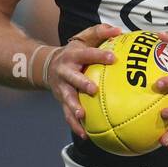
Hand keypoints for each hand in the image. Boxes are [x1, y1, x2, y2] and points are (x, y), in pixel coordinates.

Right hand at [46, 24, 121, 138]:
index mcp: (74, 55)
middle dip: (82, 84)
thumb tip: (119, 31)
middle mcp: (65, 72)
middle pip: (73, 78)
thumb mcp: (84, 38)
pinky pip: (67, 115)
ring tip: (82, 117)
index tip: (113, 58)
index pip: (88, 54)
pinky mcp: (61, 100)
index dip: (99, 55)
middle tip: (93, 90)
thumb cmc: (75, 52)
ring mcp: (62, 88)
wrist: (48, 65)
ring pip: (67, 99)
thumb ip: (100, 32)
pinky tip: (85, 135)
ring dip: (74, 108)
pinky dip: (75, 125)